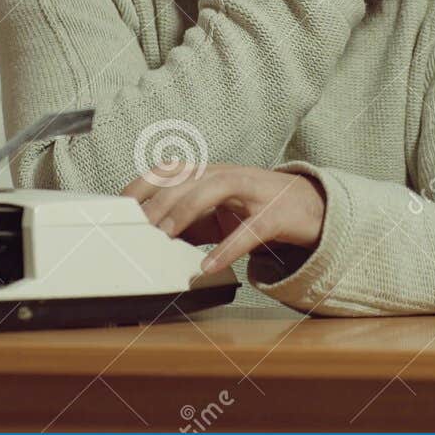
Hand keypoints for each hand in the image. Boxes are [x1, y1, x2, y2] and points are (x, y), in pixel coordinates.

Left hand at [120, 162, 325, 273]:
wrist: (313, 208)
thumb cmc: (260, 207)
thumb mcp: (221, 211)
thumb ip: (191, 221)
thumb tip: (154, 238)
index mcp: (213, 174)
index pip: (172, 169)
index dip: (145, 183)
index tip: (121, 204)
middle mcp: (231, 177)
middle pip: (190, 177)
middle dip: (160, 200)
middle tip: (140, 225)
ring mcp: (255, 193)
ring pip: (217, 188)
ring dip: (187, 210)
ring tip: (167, 235)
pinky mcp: (276, 216)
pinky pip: (250, 231)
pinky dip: (228, 249)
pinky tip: (209, 265)